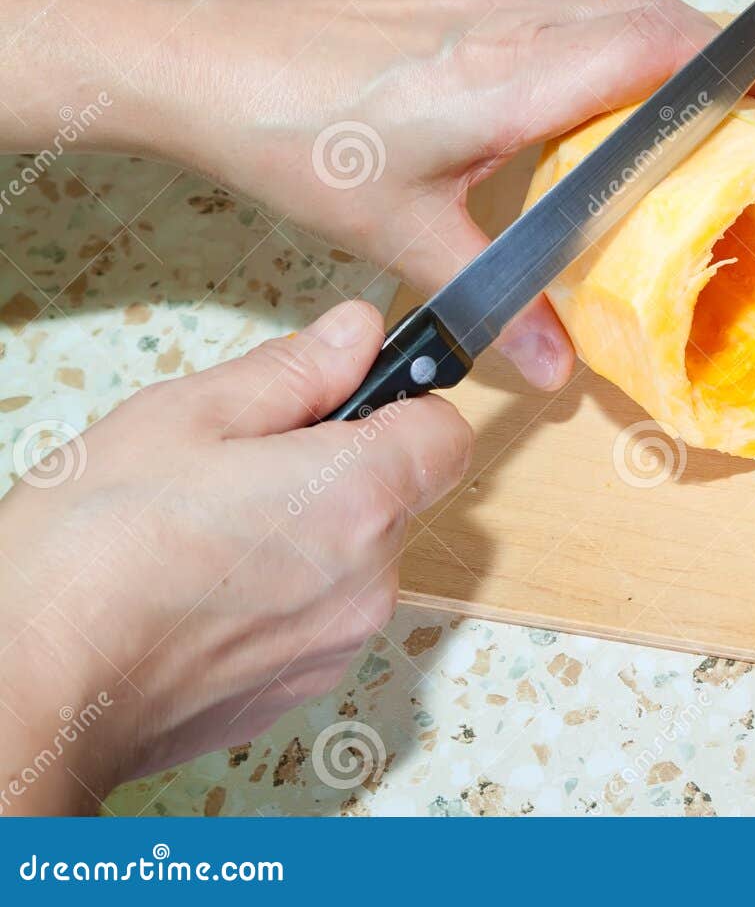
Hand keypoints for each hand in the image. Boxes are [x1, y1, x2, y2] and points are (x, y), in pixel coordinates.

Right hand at [0, 301, 469, 813]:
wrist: (33, 689)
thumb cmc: (93, 551)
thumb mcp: (184, 418)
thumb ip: (293, 371)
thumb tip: (359, 332)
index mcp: (359, 497)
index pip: (446, 435)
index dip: (404, 406)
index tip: (348, 398)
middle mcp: (372, 578)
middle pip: (396, 497)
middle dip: (338, 469)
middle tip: (238, 467)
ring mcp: (339, 642)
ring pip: (355, 559)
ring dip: (306, 535)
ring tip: (204, 533)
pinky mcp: (302, 688)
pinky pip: (317, 617)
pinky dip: (279, 596)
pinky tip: (199, 590)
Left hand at [164, 0, 754, 389]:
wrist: (200, 52)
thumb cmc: (293, 133)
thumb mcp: (400, 233)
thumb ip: (489, 298)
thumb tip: (549, 371)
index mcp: (513, 77)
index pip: (651, 47)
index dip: (723, 62)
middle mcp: (508, 23)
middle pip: (643, 10)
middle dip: (709, 45)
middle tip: (746, 98)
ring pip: (598, 1)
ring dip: (653, 36)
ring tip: (676, 97)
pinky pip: (550, 4)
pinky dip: (594, 35)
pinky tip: (573, 87)